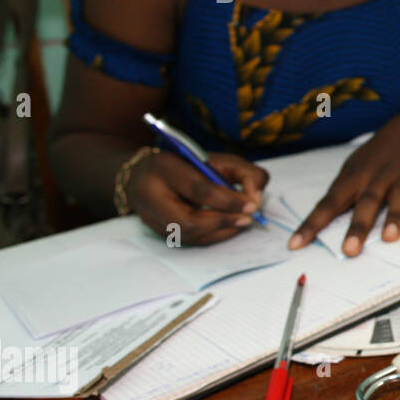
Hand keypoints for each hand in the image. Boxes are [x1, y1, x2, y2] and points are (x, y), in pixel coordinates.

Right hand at [126, 151, 268, 245]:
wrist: (143, 175)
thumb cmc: (187, 165)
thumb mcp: (218, 159)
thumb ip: (243, 173)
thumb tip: (255, 199)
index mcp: (165, 169)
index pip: (199, 190)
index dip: (228, 200)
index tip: (252, 205)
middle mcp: (151, 196)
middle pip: (189, 222)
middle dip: (224, 222)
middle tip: (248, 218)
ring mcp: (151, 218)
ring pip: (190, 236)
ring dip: (222, 232)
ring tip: (242, 222)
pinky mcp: (159, 231)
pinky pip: (189, 240)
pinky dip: (214, 236)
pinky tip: (230, 228)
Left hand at [288, 113, 399, 256]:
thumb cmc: (374, 159)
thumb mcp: (352, 170)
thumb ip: (340, 196)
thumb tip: (319, 227)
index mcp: (354, 178)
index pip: (329, 203)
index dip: (312, 224)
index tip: (295, 245)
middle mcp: (378, 177)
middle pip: (367, 201)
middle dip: (358, 226)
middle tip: (349, 250)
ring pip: (399, 196)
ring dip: (395, 216)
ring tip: (389, 237)